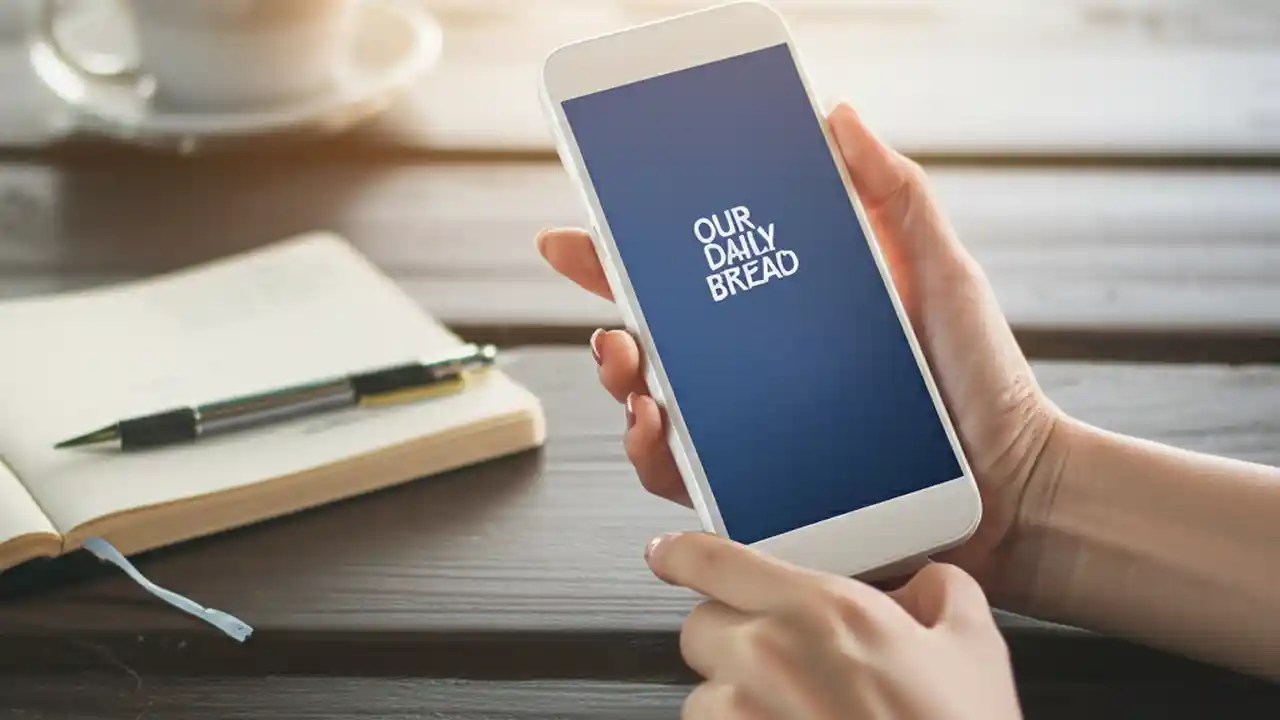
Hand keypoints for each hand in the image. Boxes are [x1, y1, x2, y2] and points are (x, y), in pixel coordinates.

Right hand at [536, 103, 1062, 605]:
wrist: (1014, 482)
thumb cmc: (981, 379)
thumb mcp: (938, 268)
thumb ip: (894, 193)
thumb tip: (839, 115)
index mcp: (783, 315)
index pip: (689, 277)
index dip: (624, 255)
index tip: (580, 231)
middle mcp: (757, 373)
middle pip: (656, 344)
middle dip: (609, 324)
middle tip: (611, 318)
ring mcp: (753, 433)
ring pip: (654, 409)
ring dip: (622, 387)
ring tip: (631, 371)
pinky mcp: (760, 491)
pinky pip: (684, 478)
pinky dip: (653, 455)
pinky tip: (658, 431)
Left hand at [649, 532, 1021, 719]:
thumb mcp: (975, 650)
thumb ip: (940, 593)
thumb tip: (927, 583)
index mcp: (820, 610)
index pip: (709, 560)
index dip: (681, 552)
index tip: (671, 554)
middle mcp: (767, 657)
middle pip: (699, 627)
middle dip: (732, 638)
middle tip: (783, 661)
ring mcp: (740, 718)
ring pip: (702, 695)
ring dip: (735, 703)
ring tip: (799, 719)